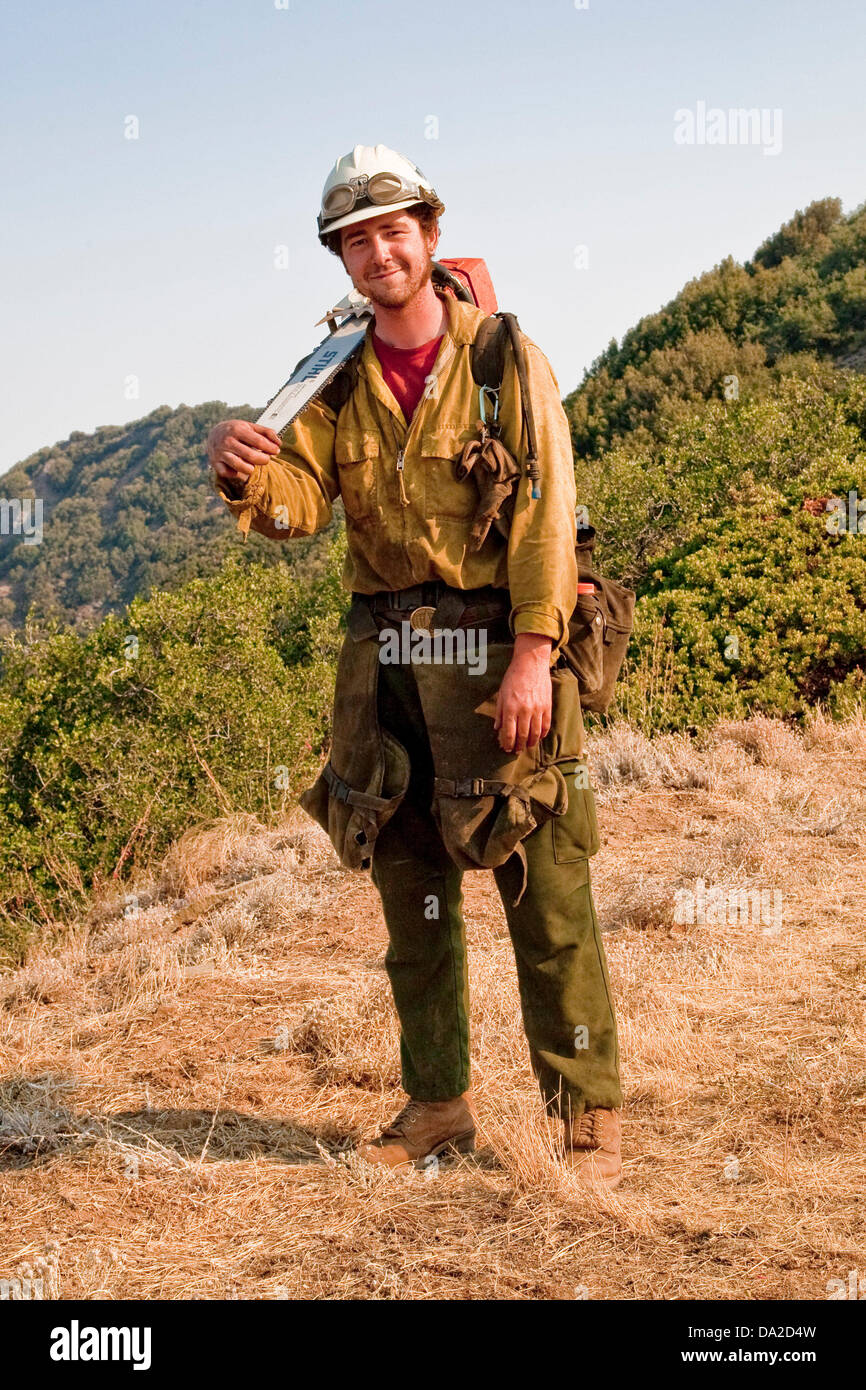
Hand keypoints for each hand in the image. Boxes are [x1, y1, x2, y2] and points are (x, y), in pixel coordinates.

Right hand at [206, 419, 281, 482]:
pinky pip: (228, 474)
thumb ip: (266, 432)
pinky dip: (236, 473)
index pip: (259, 441)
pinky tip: (238, 468)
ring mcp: (220, 453)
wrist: (214, 433)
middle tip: (266, 459)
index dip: (271, 448)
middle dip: (263, 460)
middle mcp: (227, 441)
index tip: (276, 451)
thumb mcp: (250, 426)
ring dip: (251, 469)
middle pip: (251, 456)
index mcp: (237, 430)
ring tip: (253, 465)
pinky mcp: (215, 463)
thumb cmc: (236, 431)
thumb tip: (279, 443)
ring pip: (240, 467)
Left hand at [494, 633, 553, 752]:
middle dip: (519, 746)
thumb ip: (499, 712)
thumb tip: (497, 728)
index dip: (507, 743)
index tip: (506, 749)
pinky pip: (546, 725)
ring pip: (535, 733)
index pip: (509, 733)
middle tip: (516, 751)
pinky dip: (542, 733)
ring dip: (531, 743)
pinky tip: (539, 737)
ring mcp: (537, 709)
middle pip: (522, 736)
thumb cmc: (513, 677)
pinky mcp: (547, 706)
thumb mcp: (501, 694)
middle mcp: (524, 710)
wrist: (531, 663)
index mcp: (510, 708)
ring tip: (527, 747)